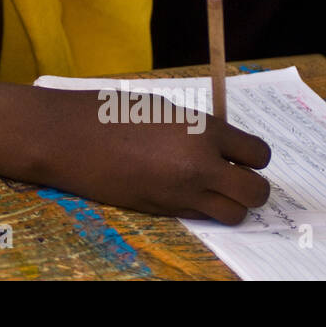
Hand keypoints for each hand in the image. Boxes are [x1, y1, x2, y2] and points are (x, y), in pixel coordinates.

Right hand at [40, 91, 271, 223]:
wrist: (67, 137)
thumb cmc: (108, 112)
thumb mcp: (161, 109)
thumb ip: (195, 129)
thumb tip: (217, 144)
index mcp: (202, 131)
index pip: (257, 154)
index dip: (252, 157)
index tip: (240, 155)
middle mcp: (199, 166)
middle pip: (256, 192)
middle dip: (252, 187)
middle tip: (235, 177)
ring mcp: (181, 193)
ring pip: (234, 214)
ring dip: (231, 204)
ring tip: (211, 189)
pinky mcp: (162, 211)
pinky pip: (200, 217)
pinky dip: (202, 208)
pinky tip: (181, 190)